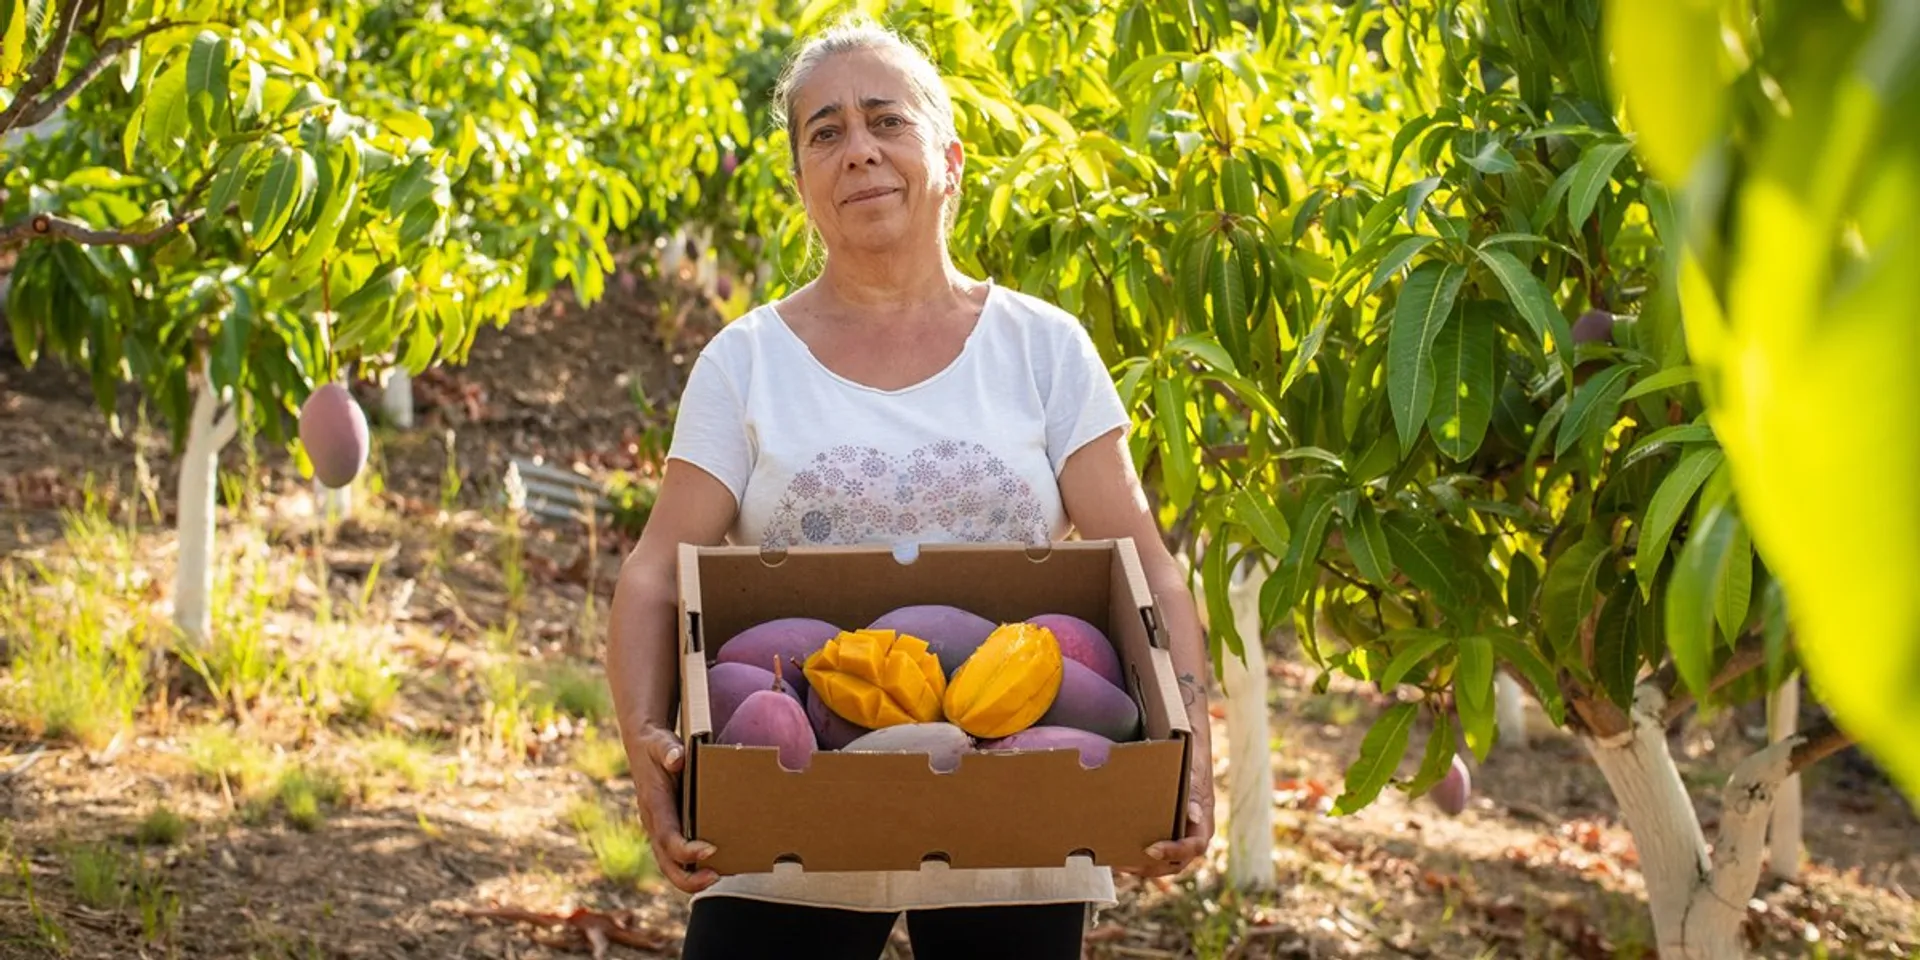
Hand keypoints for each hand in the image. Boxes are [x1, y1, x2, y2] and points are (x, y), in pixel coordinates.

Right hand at [630, 724, 720, 893]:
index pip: (668, 837)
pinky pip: (676, 857)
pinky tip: (718, 866)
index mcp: (654, 805)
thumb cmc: (656, 748)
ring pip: (671, 865)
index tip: (711, 849)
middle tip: (715, 878)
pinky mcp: (667, 830)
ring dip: (692, 878)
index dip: (687, 850)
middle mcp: (654, 824)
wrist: (644, 748)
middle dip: (688, 878)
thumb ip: (668, 750)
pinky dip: (693, 867)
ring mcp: (659, 830)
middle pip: (667, 863)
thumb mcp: (661, 743)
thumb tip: (677, 759)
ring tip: (720, 876)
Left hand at [1126, 775, 1213, 879]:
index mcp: (1203, 825)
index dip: (1174, 851)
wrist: (1187, 755)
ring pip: (1163, 863)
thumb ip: (1193, 794)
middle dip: (1151, 866)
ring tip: (1119, 863)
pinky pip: (1152, 854)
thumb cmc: (1190, 765)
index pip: (1195, 847)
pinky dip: (1137, 857)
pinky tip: (1118, 854)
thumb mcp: (1193, 776)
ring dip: (1141, 866)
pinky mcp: (1164, 836)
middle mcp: (1192, 837)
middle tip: (1127, 864)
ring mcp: (1178, 839)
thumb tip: (1193, 815)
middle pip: (1175, 862)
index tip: (1151, 850)